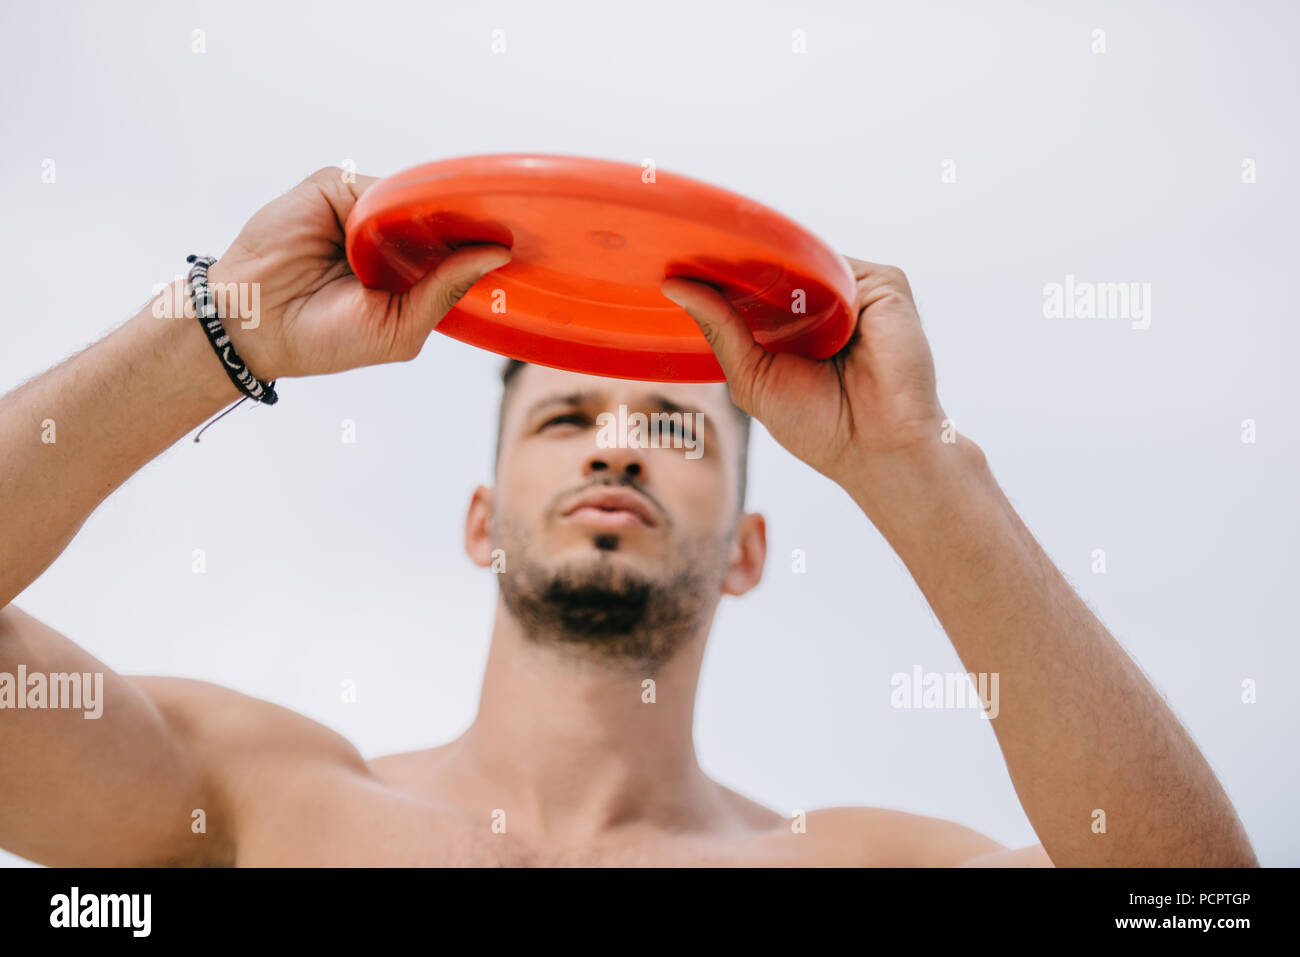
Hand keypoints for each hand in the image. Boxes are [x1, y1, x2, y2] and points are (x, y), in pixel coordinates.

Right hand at [207, 166, 511, 379]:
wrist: (253, 325)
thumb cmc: (325, 339)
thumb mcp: (400, 328)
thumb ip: (445, 291)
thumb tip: (494, 255)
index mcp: (413, 271)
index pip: (459, 247)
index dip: (484, 244)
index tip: (516, 244)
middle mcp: (392, 237)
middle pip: (442, 215)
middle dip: (467, 221)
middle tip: (499, 228)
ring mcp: (362, 210)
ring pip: (410, 197)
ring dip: (422, 216)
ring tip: (433, 237)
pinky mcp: (331, 189)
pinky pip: (370, 187)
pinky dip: (378, 207)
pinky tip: (373, 235)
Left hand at [661, 258, 946, 486]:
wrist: (877, 447)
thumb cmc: (817, 425)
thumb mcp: (752, 378)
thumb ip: (721, 330)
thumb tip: (675, 285)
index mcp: (790, 325)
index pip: (754, 284)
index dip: (721, 274)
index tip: (679, 259)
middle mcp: (823, 304)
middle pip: (779, 264)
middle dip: (742, 258)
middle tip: (693, 246)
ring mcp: (855, 292)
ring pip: (807, 257)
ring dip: (775, 260)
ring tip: (732, 257)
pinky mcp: (885, 287)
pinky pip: (840, 263)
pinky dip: (815, 268)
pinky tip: (789, 281)